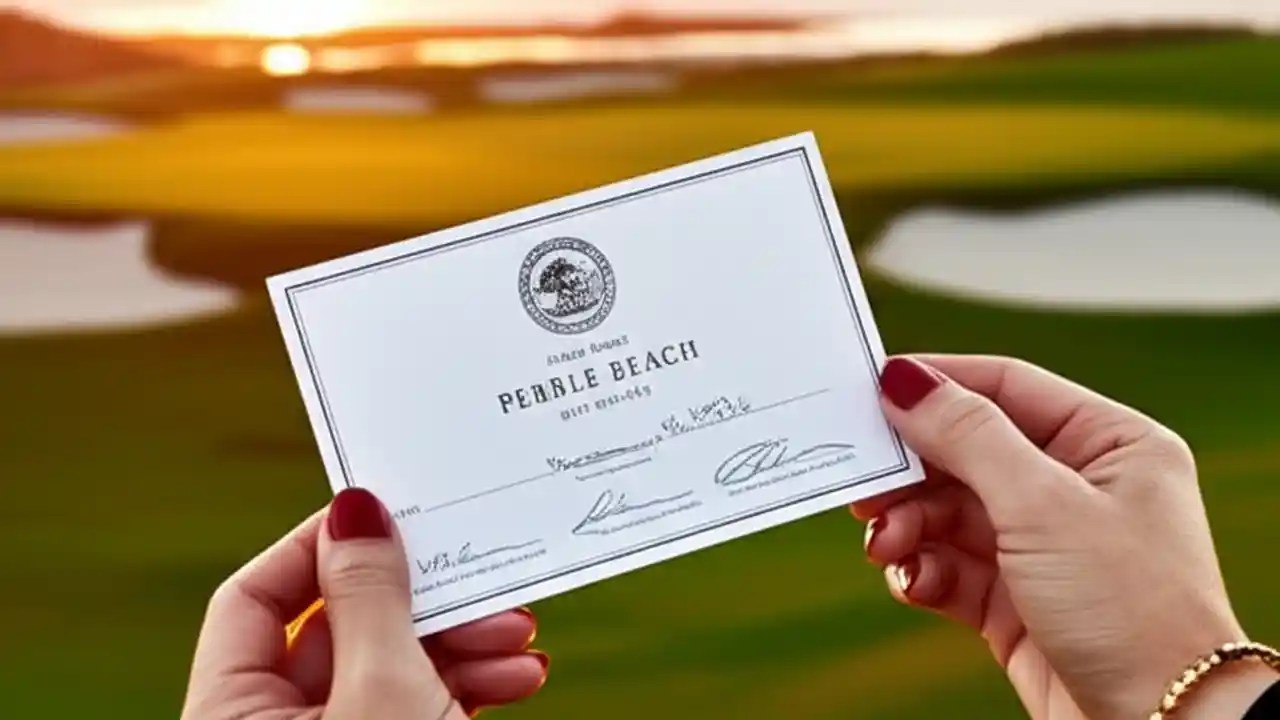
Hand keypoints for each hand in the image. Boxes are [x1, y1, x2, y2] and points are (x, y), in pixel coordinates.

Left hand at [182, 488, 547, 719]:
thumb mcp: (383, 690)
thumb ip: (370, 596)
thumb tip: (356, 507)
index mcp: (234, 710)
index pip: (255, 597)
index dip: (319, 546)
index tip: (388, 516)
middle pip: (345, 626)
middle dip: (426, 602)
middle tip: (479, 574)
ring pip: (395, 664)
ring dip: (465, 642)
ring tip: (517, 635)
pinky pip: (421, 703)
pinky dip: (469, 684)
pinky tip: (517, 673)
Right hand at [856, 356, 1273, 719]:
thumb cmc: (1132, 609)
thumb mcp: (1043, 504)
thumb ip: (968, 435)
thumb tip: (905, 380)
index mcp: (1110, 444)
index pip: (1008, 387)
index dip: (939, 384)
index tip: (872, 388)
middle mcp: (1078, 489)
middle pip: (968, 453)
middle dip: (913, 471)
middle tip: (864, 484)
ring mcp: (1045, 547)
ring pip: (950, 513)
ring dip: (909, 524)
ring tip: (886, 544)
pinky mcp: (1017, 602)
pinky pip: (951, 567)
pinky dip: (923, 569)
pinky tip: (912, 580)